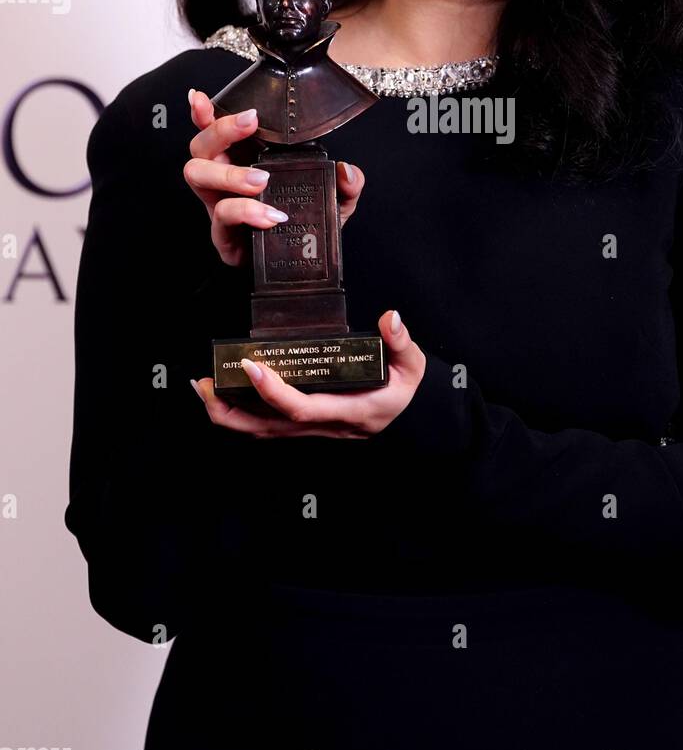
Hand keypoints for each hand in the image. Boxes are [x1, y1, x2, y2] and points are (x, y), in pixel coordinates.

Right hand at [184, 88, 365, 266]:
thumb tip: (347, 171)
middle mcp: (225, 180)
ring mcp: (219, 206)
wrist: (301, 268)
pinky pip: (221, 217)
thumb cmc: (306, 228)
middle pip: (200, 147)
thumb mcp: (335, 203)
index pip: (216, 131)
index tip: (201, 97)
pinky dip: (244, 211)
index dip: (204, 114)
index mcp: (245, 162)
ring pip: (198, 176)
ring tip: (260, 181)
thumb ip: (348, 185)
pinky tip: (268, 215)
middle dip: (221, 130)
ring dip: (229, 173)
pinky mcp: (223, 236)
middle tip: (250, 124)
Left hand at [190, 309, 423, 438]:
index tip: (252, 365)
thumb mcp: (413, 366)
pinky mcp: (304, 426)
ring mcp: (312, 430)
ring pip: (261, 430)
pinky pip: (265, 425)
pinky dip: (239, 412)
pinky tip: (223, 393)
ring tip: (203, 388)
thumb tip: (391, 319)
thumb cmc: (404, 389)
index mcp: (350, 411)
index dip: (273, 391)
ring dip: (228, 413)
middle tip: (204, 383)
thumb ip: (402, 343)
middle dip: (231, 409)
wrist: (407, 417)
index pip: (303, 408)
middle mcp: (325, 426)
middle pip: (268, 428)